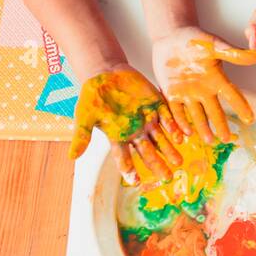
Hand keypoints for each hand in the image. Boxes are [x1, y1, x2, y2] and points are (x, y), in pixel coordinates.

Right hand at [69, 67, 182, 184]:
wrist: (105, 73)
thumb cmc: (92, 97)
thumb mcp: (84, 116)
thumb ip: (82, 136)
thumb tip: (72, 157)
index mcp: (118, 137)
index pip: (124, 158)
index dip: (129, 170)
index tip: (135, 182)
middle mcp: (135, 131)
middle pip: (148, 152)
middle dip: (158, 165)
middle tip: (168, 178)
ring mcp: (147, 119)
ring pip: (161, 138)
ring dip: (170, 149)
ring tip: (179, 161)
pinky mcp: (156, 104)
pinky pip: (168, 117)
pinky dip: (175, 126)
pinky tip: (183, 136)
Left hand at [152, 27, 255, 144]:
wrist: (170, 37)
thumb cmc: (194, 39)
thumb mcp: (214, 45)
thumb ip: (233, 53)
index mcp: (216, 78)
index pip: (232, 95)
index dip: (241, 106)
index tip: (250, 119)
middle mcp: (204, 89)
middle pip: (214, 110)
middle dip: (221, 125)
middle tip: (227, 139)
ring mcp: (188, 93)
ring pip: (197, 114)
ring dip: (203, 128)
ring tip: (209, 140)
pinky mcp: (171, 93)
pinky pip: (176, 111)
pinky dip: (180, 122)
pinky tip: (186, 132)